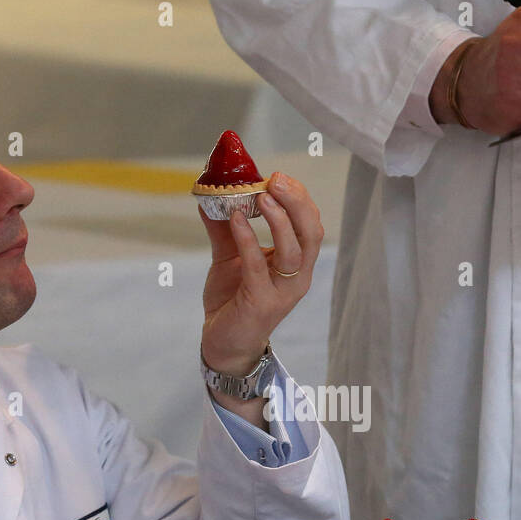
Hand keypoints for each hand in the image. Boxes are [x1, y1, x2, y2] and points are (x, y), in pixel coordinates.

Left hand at [199, 172, 321, 401]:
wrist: (223, 342)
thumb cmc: (233, 300)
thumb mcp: (229, 258)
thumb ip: (224, 229)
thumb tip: (209, 194)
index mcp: (296, 262)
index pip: (309, 224)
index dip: (299, 198)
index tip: (278, 176)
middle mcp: (297, 277)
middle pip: (311, 233)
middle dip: (297, 203)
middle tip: (276, 179)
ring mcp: (283, 292)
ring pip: (294, 250)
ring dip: (280, 220)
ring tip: (261, 196)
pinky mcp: (263, 303)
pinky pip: (259, 267)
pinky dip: (249, 240)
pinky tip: (235, 220)